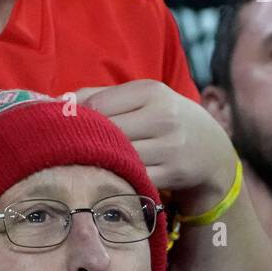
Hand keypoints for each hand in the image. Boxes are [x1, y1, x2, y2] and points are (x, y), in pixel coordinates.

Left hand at [75, 81, 236, 211]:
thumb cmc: (167, 119)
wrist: (213, 150)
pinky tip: (112, 177)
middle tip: (74, 150)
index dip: (79, 118)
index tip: (72, 129)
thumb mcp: (144, 98)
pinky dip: (119, 179)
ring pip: (118, 157)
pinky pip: (133, 178)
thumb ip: (101, 95)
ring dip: (100, 163)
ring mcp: (170, 147)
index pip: (98, 104)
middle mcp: (163, 117)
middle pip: (106, 132)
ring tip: (90, 164)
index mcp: (151, 91)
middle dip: (87, 142)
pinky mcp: (173, 173)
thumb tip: (58, 102)